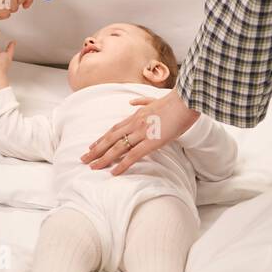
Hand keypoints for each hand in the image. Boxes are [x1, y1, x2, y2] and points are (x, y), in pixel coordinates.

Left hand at [80, 90, 199, 174]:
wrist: (187, 99)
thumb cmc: (176, 100)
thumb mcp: (155, 99)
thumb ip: (142, 101)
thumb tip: (131, 101)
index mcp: (137, 114)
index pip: (114, 129)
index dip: (102, 138)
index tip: (92, 146)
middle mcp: (135, 123)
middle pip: (110, 138)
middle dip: (96, 149)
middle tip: (83, 159)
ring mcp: (142, 132)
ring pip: (117, 148)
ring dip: (103, 158)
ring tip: (91, 167)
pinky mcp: (152, 141)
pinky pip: (133, 155)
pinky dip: (122, 164)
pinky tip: (114, 172)